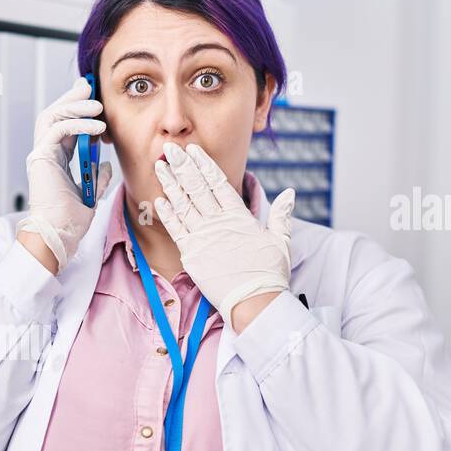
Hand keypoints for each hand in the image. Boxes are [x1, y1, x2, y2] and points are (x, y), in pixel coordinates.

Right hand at [17, 76, 114, 272]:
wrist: (60, 234)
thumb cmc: (71, 220)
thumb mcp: (91, 193)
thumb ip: (97, 177)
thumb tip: (107, 165)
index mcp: (55, 159)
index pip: (64, 125)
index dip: (78, 109)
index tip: (95, 99)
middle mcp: (45, 153)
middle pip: (55, 113)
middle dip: (72, 97)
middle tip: (89, 86)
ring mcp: (41, 154)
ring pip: (53, 115)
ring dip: (75, 106)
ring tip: (97, 106)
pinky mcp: (41, 157)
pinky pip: (58, 129)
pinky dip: (78, 124)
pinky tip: (97, 128)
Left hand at [152, 140, 294, 321]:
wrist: (255, 301)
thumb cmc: (269, 273)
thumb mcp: (281, 239)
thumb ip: (281, 214)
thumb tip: (290, 192)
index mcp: (238, 216)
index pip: (218, 183)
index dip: (203, 165)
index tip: (193, 151)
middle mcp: (218, 223)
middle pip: (197, 187)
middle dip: (182, 166)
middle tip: (170, 148)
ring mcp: (203, 238)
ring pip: (183, 204)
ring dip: (170, 184)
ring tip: (160, 167)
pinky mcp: (191, 255)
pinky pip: (176, 229)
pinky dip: (168, 213)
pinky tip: (160, 199)